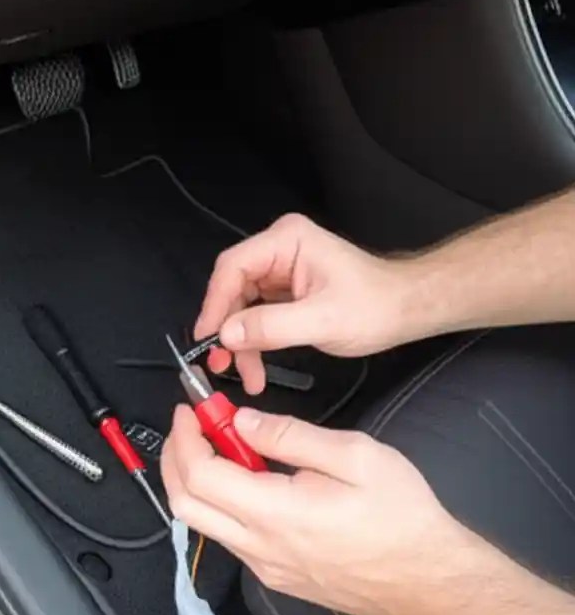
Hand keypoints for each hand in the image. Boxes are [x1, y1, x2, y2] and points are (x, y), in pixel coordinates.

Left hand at [161, 406, 492, 614]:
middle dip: (175, 457)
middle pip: (184, 503)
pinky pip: (228, 536)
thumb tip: (243, 422)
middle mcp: (261, 547)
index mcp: (277, 515)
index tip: (191, 410)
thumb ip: (292, 435)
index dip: (186, 436)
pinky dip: (219, 501)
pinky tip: (243, 476)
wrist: (430, 579)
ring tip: (217, 444)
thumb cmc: (404, 520)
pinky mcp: (274, 573)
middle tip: (189, 425)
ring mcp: (265, 565)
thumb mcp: (356, 456)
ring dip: (195, 479)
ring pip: (203, 522)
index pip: (200, 474)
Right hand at [195, 213, 416, 393]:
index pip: (233, 268)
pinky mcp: (284, 290)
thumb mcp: (322, 320)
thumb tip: (226, 335)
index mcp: (287, 241)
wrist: (407, 310)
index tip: (207, 336)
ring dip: (239, 341)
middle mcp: (279, 250)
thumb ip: (271, 326)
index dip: (215, 303)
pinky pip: (254, 315)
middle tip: (219, 361)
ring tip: (243, 373)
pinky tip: (254, 365)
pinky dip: (252, 341)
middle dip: (226, 328)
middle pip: (232, 287)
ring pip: (240, 305)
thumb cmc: (377, 306)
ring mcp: (280, 270)